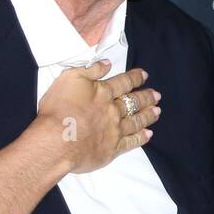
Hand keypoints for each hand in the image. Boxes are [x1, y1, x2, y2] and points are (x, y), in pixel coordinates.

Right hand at [36, 60, 160, 172]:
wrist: (56, 141)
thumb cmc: (58, 109)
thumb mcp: (69, 79)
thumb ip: (89, 70)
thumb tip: (107, 64)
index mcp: (103, 92)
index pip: (124, 82)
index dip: (135, 78)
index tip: (145, 76)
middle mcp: (113, 111)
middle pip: (134, 102)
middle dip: (147, 97)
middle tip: (157, 95)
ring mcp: (115, 131)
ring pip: (136, 121)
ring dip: (148, 116)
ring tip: (157, 112)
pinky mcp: (112, 149)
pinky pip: (131, 143)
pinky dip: (141, 138)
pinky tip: (148, 135)